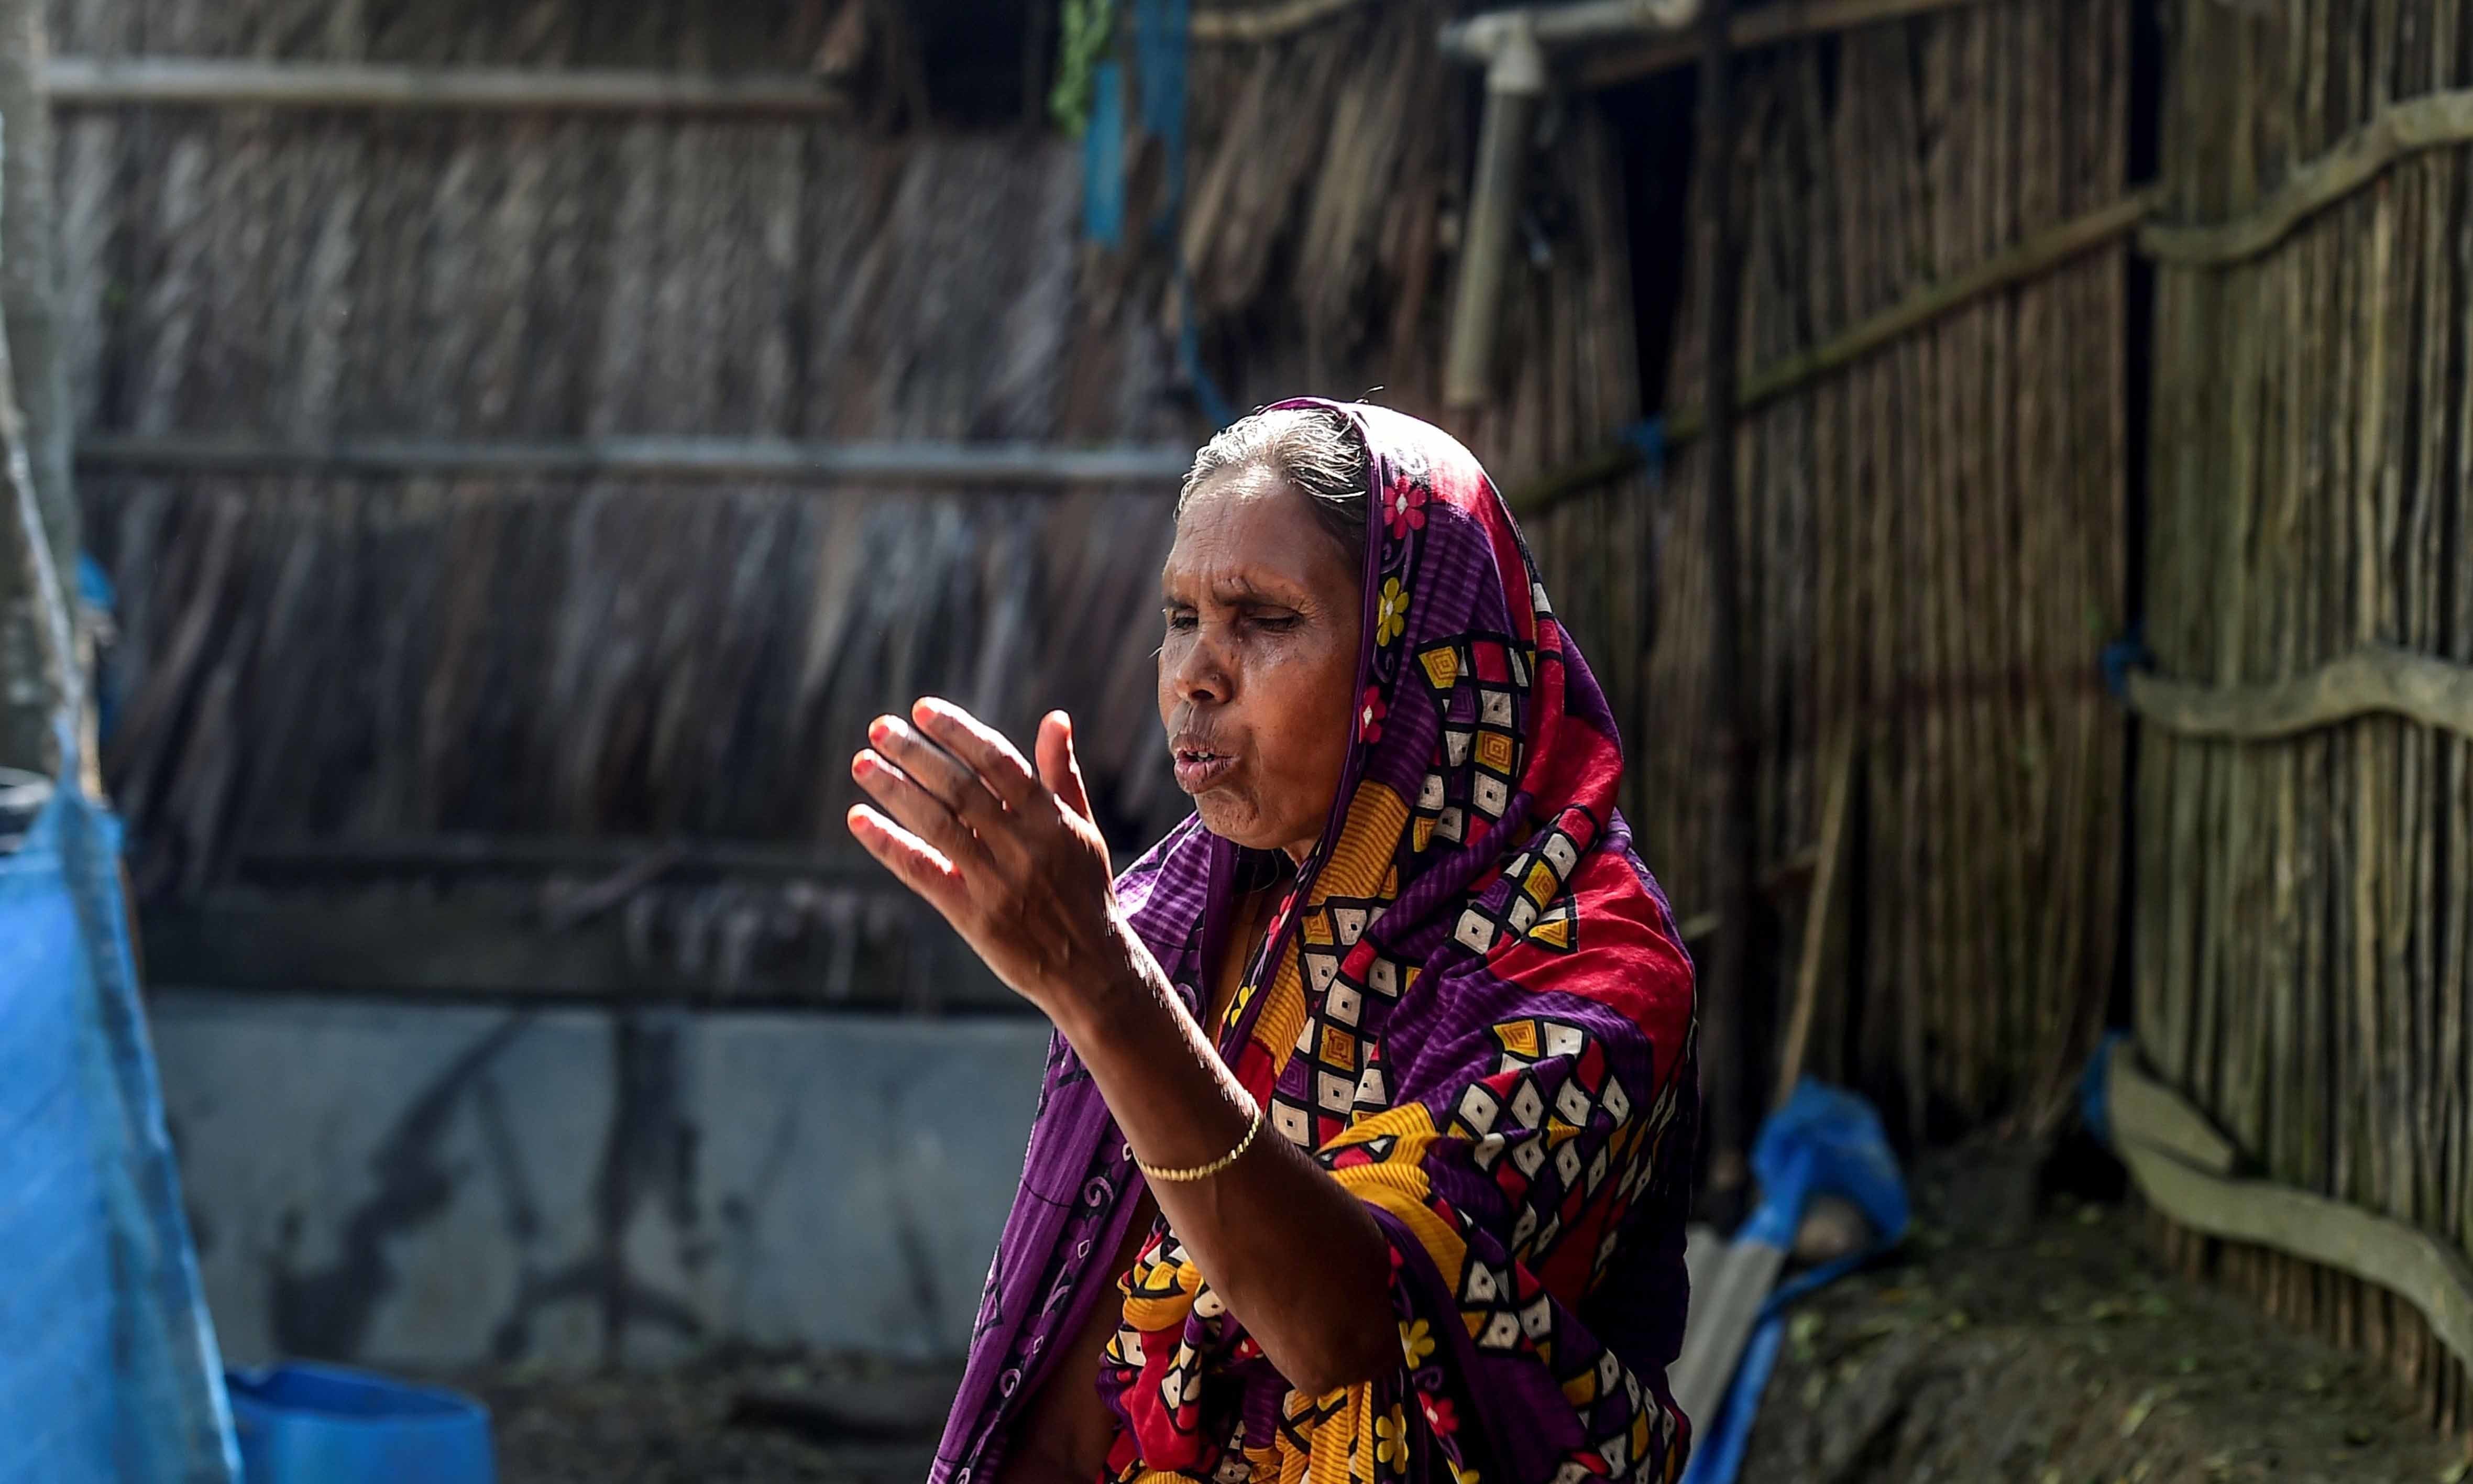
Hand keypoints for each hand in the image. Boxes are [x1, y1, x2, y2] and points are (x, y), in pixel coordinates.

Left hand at [847, 698, 1152, 1019]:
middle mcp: (1023, 846)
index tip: (923, 709)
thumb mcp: (1082, 830)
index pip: (998, 761)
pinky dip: (889, 844)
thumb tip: (1055, 718)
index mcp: (1051, 819)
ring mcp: (997, 882)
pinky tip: (859, 819)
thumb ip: (1062, 775)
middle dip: (917, 753)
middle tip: (879, 727)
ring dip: (895, 791)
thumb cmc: (1085, 891)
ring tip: (862, 763)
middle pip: (961, 788)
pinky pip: (924, 872)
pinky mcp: (972, 916)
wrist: (1090, 968)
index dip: (959, 732)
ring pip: (937, 825)